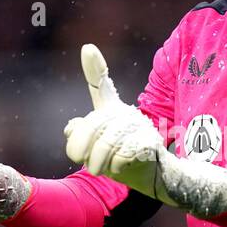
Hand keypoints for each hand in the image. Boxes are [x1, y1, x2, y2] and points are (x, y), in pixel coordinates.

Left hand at [63, 44, 226, 216]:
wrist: (156, 178)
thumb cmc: (123, 161)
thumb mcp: (96, 150)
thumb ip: (81, 136)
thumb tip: (70, 127)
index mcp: (111, 111)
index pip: (101, 85)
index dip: (94, 66)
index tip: (88, 48)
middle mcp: (125, 114)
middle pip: (92, 124)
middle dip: (79, 147)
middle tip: (80, 161)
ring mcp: (139, 126)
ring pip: (105, 144)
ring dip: (97, 163)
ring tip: (99, 169)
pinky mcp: (148, 142)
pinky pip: (119, 156)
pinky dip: (115, 168)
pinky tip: (122, 168)